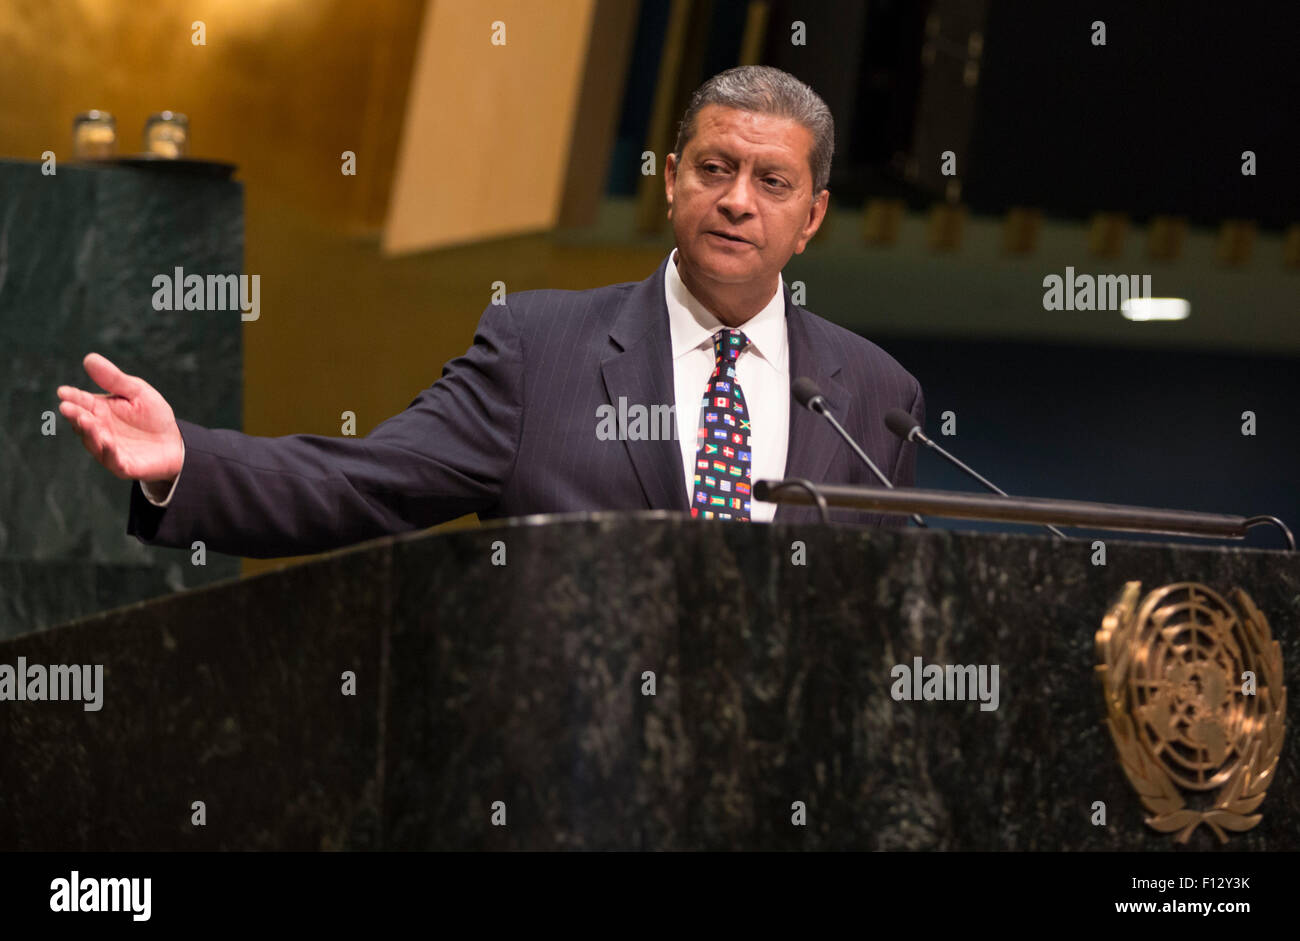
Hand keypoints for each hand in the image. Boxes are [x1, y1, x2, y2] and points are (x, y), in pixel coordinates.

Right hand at [57, 353, 184, 483]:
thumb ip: (114, 379)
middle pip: (82, 422)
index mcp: (99, 410)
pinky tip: (108, 442)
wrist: (175, 443)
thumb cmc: (153, 416)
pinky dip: (109, 452)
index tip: (63, 391)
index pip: (81, 402)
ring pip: (94, 442)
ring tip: (86, 421)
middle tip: (67, 408)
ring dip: (89, 432)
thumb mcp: (137, 392)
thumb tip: (89, 358)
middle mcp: (99, 429)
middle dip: (75, 415)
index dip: (71, 397)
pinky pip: (113, 460)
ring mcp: (108, 449)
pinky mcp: (122, 465)